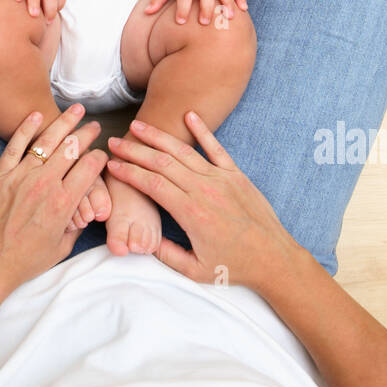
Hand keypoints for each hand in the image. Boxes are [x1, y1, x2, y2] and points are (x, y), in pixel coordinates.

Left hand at [0, 103, 106, 297]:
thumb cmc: (23, 263)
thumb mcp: (60, 248)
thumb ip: (74, 226)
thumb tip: (82, 210)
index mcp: (63, 204)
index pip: (89, 169)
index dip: (99, 157)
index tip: (102, 153)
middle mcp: (44, 185)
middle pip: (71, 149)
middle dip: (86, 134)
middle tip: (94, 124)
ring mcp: (20, 177)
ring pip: (47, 142)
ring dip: (64, 122)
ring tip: (76, 109)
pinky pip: (14, 146)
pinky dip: (26, 128)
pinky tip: (36, 115)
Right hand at [104, 112, 298, 291]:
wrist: (274, 258)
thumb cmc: (235, 266)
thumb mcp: (195, 271)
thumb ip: (166, 254)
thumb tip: (144, 240)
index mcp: (191, 213)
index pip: (152, 185)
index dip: (129, 173)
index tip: (112, 165)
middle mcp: (204, 190)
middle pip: (162, 163)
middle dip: (135, 150)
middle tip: (115, 141)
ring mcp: (221, 179)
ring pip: (184, 152)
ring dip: (159, 137)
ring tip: (138, 125)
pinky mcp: (236, 175)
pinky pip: (216, 148)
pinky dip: (202, 131)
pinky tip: (189, 115)